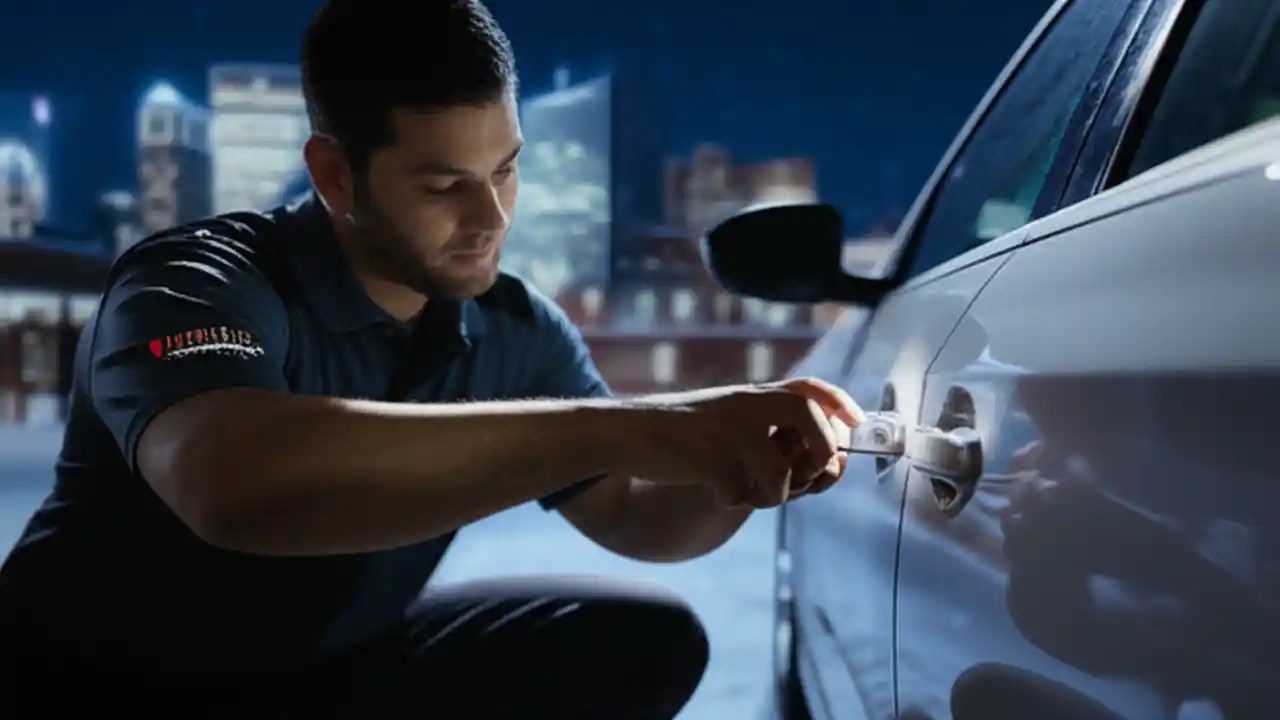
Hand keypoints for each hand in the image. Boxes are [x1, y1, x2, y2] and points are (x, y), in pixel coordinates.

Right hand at [621, 378, 863, 507]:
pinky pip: (742, 495)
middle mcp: (747, 406)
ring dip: (770, 495)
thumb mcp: (727, 418)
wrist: (625, 432)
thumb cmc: (682, 433)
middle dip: (819, 463)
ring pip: (782, 476)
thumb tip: (830, 465)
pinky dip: (731, 500)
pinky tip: (711, 487)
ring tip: (744, 488)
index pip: (810, 389)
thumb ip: (771, 434)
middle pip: (813, 427)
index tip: (856, 423)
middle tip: (803, 479)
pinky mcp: (711, 459)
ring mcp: (730, 431)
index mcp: (753, 394)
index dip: (840, 403)